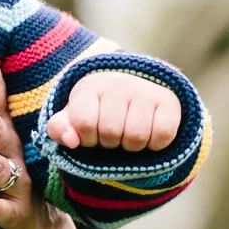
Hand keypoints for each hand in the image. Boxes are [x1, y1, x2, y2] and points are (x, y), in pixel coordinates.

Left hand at [47, 70, 180, 154]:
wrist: (135, 92)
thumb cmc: (97, 112)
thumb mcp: (72, 118)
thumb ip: (59, 129)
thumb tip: (71, 141)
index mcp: (90, 86)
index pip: (84, 123)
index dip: (87, 138)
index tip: (90, 133)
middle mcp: (118, 82)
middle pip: (111, 132)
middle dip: (110, 142)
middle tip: (113, 133)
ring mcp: (145, 90)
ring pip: (136, 137)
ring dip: (131, 146)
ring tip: (129, 133)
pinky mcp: (169, 101)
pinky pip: (162, 135)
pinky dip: (154, 145)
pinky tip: (149, 134)